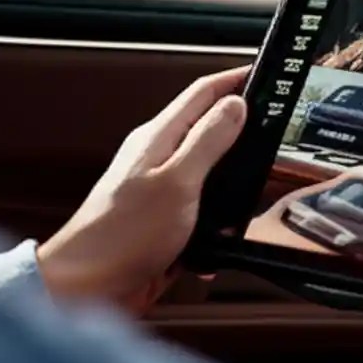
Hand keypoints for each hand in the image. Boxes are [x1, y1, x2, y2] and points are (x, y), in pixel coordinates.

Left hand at [37, 66, 248, 310]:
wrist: (90, 287)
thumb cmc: (120, 235)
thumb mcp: (176, 181)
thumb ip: (207, 141)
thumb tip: (234, 106)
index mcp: (158, 138)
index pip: (202, 93)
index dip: (234, 80)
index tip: (263, 75)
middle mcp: (158, 158)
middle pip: (207, 128)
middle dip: (241, 124)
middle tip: (272, 123)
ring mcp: (161, 190)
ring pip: (209, 170)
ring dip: (233, 176)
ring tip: (257, 175)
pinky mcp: (166, 221)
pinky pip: (203, 208)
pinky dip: (221, 217)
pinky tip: (228, 229)